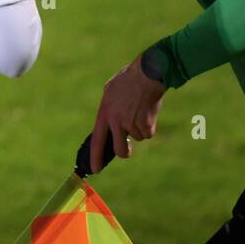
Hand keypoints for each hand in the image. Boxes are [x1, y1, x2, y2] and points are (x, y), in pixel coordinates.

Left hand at [89, 54, 164, 172]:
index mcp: (104, 113)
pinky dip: (150, 125)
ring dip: (140, 129)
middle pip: (119, 150)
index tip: (94, 169)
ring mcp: (130, 123)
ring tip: (139, 111)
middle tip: (127, 147)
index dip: (95, 156)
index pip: (97, 140)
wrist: (147, 74)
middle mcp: (115, 121)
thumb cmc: (128, 80)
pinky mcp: (146, 124)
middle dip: (124, 151)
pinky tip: (147, 111)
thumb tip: (108, 125)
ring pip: (138, 138)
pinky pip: (148, 133)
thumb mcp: (110, 93)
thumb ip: (109, 110)